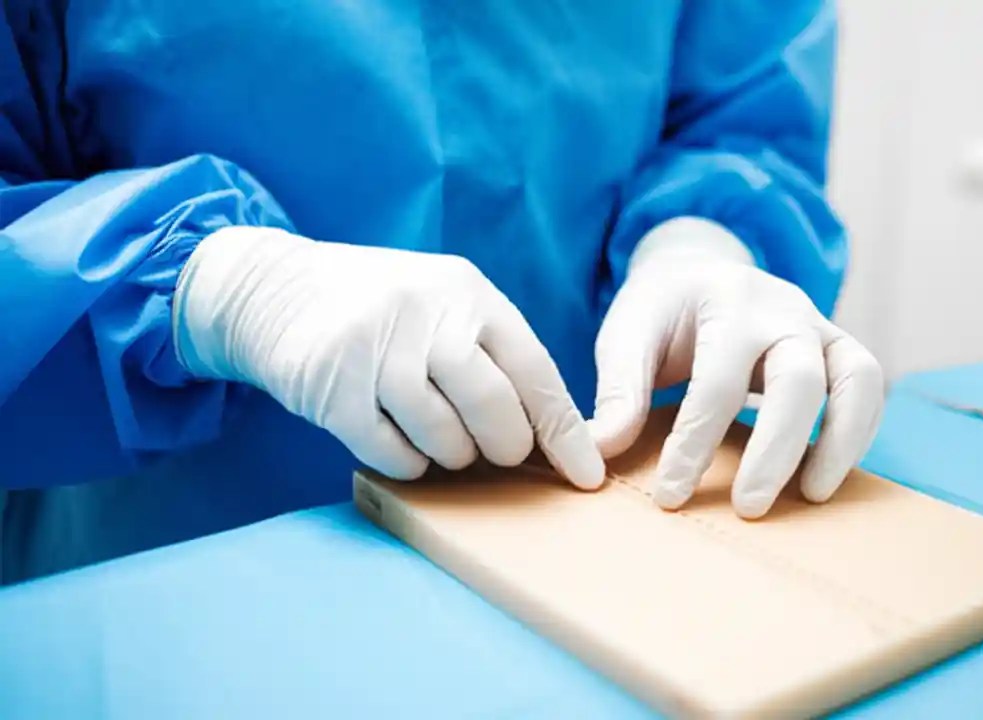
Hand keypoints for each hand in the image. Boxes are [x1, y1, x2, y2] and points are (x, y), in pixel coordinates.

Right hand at [173, 226, 603, 488]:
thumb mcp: (443, 303)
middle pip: (494, 409)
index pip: (535, 372)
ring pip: (444, 437)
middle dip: (504, 448)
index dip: (565, 432)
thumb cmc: (379, 310)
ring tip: (437, 439)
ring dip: (450, 455)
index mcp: (468, 293)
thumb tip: (554, 433)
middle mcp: (428, 313)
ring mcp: (377, 348)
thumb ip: (492, 353)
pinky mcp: (333, 386)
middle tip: (493, 453)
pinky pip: (390, 453)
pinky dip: (405, 462)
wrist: (271, 288)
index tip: (585, 476)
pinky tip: (397, 442)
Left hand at [590, 218, 883, 518]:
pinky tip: (822, 477)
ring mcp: (819, 327)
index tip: (669, 495)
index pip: (717, 381)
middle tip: (747, 508)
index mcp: (726, 300)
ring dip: (841, 442)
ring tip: (810, 497)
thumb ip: (619, 391)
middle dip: (775, 450)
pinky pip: (869, 389)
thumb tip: (602, 452)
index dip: (694, 443)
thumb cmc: (662, 311)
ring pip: (857, 378)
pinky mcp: (838, 350)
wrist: (699, 271)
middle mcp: (784, 309)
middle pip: (799, 380)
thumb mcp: (627, 335)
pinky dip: (858, 433)